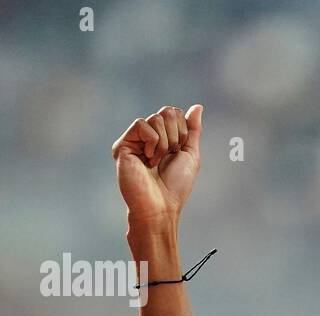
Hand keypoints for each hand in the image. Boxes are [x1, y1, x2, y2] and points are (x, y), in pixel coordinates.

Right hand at [111, 105, 202, 227]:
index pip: (175, 113)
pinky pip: (142, 125)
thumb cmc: (176, 186)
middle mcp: (147, 137)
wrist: (161, 206)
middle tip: (168, 157)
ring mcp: (134, 140)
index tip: (178, 152)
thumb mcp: (190, 154)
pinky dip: (153, 142)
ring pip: (156, 118)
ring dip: (165, 143)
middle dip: (176, 135)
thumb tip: (197, 106)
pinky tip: (147, 160)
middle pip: (167, 112)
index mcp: (162, 137)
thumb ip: (192, 130)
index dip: (183, 131)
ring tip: (156, 162)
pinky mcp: (122, 145)